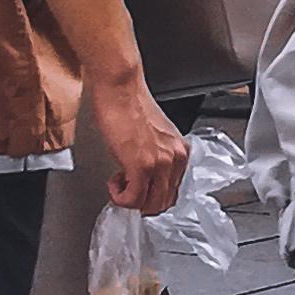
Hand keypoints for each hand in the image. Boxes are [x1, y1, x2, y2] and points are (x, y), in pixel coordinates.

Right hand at [86, 64, 191, 218]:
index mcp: (180, 151)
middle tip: (125, 188)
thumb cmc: (130, 106)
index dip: (151, 195)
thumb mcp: (154, 135)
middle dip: (141, 202)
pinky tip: (114, 182)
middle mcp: (175, 158)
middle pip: (163, 202)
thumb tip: (148, 177)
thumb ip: (157, 156)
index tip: (137, 188)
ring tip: (119, 182)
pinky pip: (133, 199)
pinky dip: (121, 198)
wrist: (120, 89)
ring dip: (130, 200)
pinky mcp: (141, 165)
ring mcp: (160, 163)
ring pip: (150, 205)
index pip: (173, 191)